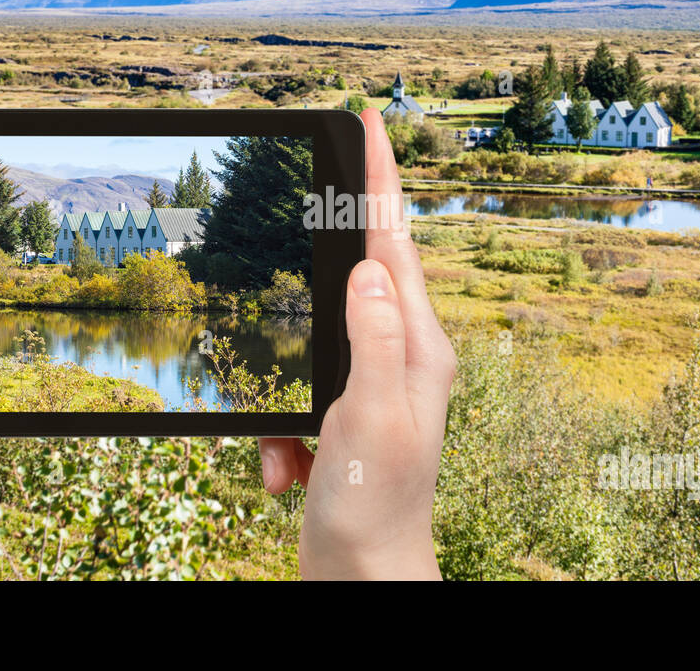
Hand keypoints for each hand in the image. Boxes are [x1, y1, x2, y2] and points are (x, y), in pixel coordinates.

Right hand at [259, 108, 454, 579]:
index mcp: (418, 347)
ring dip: (287, 393)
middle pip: (358, 279)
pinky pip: (298, 399)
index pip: (395, 243)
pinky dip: (280, 433)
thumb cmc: (376, 506)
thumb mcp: (369, 415)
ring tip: (293, 453)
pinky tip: (286, 473)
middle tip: (308, 213)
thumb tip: (369, 269)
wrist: (363, 578)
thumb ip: (372, 338)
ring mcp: (375, 387)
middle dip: (324, 264)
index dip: (381, 178)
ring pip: (314, 344)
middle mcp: (404, 357)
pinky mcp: (346, 417)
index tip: (371, 120)